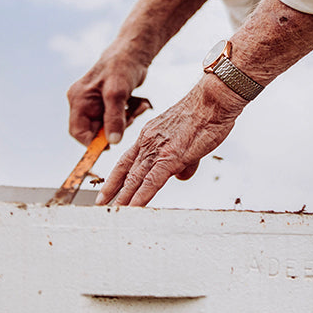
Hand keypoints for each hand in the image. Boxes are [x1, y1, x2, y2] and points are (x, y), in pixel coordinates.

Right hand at [67, 44, 150, 145]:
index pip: (78, 132)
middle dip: (112, 130)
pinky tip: (137, 105)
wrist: (134, 51)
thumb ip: (114, 118)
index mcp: (78, 99)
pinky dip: (127, 115)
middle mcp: (82, 102)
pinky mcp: (107, 101)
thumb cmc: (123, 66)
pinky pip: (115, 117)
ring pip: (107, 125)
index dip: (93, 143)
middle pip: (94, 130)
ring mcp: (94, 102)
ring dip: (123, 122)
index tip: (112, 145)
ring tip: (135, 108)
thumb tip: (112, 142)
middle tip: (129, 120)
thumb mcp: (118, 93)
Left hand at [95, 76, 247, 205]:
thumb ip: (182, 159)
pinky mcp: (172, 156)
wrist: (213, 99)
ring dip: (124, 198)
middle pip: (126, 170)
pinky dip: (141, 196)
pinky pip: (152, 181)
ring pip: (136, 178)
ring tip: (113, 212)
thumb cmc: (206, 113)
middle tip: (100, 204)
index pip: (127, 159)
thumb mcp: (186, 135)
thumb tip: (179, 175)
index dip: (116, 176)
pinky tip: (134, 208)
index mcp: (150, 134)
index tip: (108, 189)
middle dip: (113, 189)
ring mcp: (159, 149)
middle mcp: (149, 141)